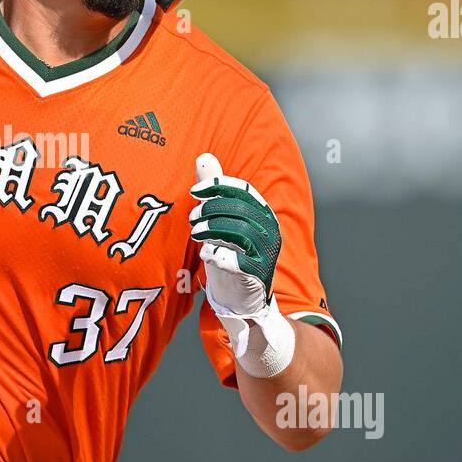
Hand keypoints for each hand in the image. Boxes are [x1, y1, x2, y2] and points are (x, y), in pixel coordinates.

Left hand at [189, 153, 292, 374]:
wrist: (245, 303)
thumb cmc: (230, 257)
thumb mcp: (222, 222)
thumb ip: (214, 192)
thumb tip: (203, 157)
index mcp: (263, 214)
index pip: (244, 191)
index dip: (219, 186)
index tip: (195, 191)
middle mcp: (269, 230)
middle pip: (239, 209)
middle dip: (211, 209)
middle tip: (192, 218)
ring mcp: (265, 253)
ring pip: (238, 231)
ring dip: (211, 229)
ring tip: (195, 234)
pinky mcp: (256, 274)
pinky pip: (235, 259)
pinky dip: (217, 255)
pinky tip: (207, 256)